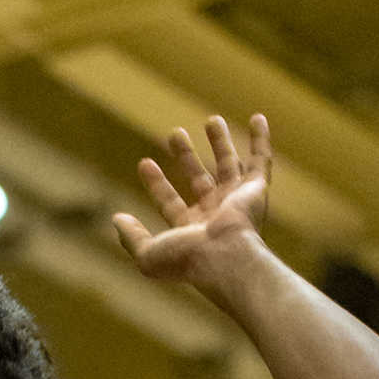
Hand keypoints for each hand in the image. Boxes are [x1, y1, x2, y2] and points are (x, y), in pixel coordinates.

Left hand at [112, 114, 270, 286]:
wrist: (224, 259)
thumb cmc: (187, 260)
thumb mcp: (147, 254)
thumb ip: (131, 236)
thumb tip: (116, 218)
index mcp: (191, 231)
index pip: (170, 202)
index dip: (156, 183)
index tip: (144, 162)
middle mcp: (216, 215)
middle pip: (200, 179)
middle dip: (186, 157)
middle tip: (175, 134)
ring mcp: (237, 202)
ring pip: (229, 165)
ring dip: (220, 143)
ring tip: (211, 120)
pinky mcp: (256, 190)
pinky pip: (261, 160)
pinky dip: (261, 139)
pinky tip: (258, 119)